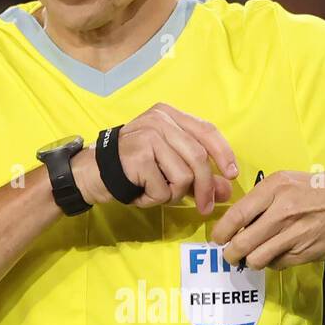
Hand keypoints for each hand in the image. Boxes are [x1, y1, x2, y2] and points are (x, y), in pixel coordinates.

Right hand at [72, 103, 238, 215]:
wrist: (93, 173)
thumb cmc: (134, 169)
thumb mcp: (169, 167)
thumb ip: (199, 176)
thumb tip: (226, 190)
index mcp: (169, 115)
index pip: (207, 130)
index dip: (224, 153)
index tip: (232, 174)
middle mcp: (160, 120)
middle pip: (198, 158)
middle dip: (205, 188)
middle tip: (204, 209)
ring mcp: (148, 136)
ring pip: (183, 176)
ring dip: (173, 194)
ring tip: (155, 192)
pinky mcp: (138, 156)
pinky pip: (162, 189)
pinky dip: (154, 199)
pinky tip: (140, 192)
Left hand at [211, 169, 324, 269]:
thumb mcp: (292, 181)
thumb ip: (266, 198)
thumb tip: (241, 219)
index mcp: (275, 187)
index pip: (236, 215)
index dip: (221, 232)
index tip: (217, 238)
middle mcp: (281, 210)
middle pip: (241, 243)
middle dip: (231, 253)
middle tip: (232, 254)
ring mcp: (294, 234)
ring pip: (256, 259)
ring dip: (251, 261)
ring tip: (255, 256)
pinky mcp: (305, 252)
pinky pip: (277, 264)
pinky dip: (273, 263)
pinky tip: (279, 254)